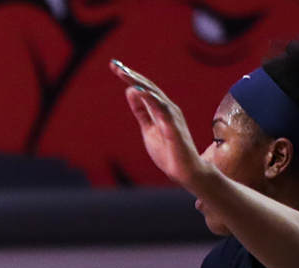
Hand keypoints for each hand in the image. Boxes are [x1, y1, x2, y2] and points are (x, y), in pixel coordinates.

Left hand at [114, 61, 203, 189]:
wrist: (184, 172)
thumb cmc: (168, 151)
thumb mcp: (148, 129)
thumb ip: (141, 111)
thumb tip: (130, 91)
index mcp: (161, 109)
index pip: (144, 89)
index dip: (130, 77)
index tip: (114, 67)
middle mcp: (168, 108)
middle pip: (148, 87)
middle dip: (131, 76)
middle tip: (115, 65)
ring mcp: (172, 117)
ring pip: (155, 95)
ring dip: (139, 83)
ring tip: (124, 74)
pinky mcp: (173, 128)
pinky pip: (162, 110)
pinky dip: (151, 99)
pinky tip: (139, 92)